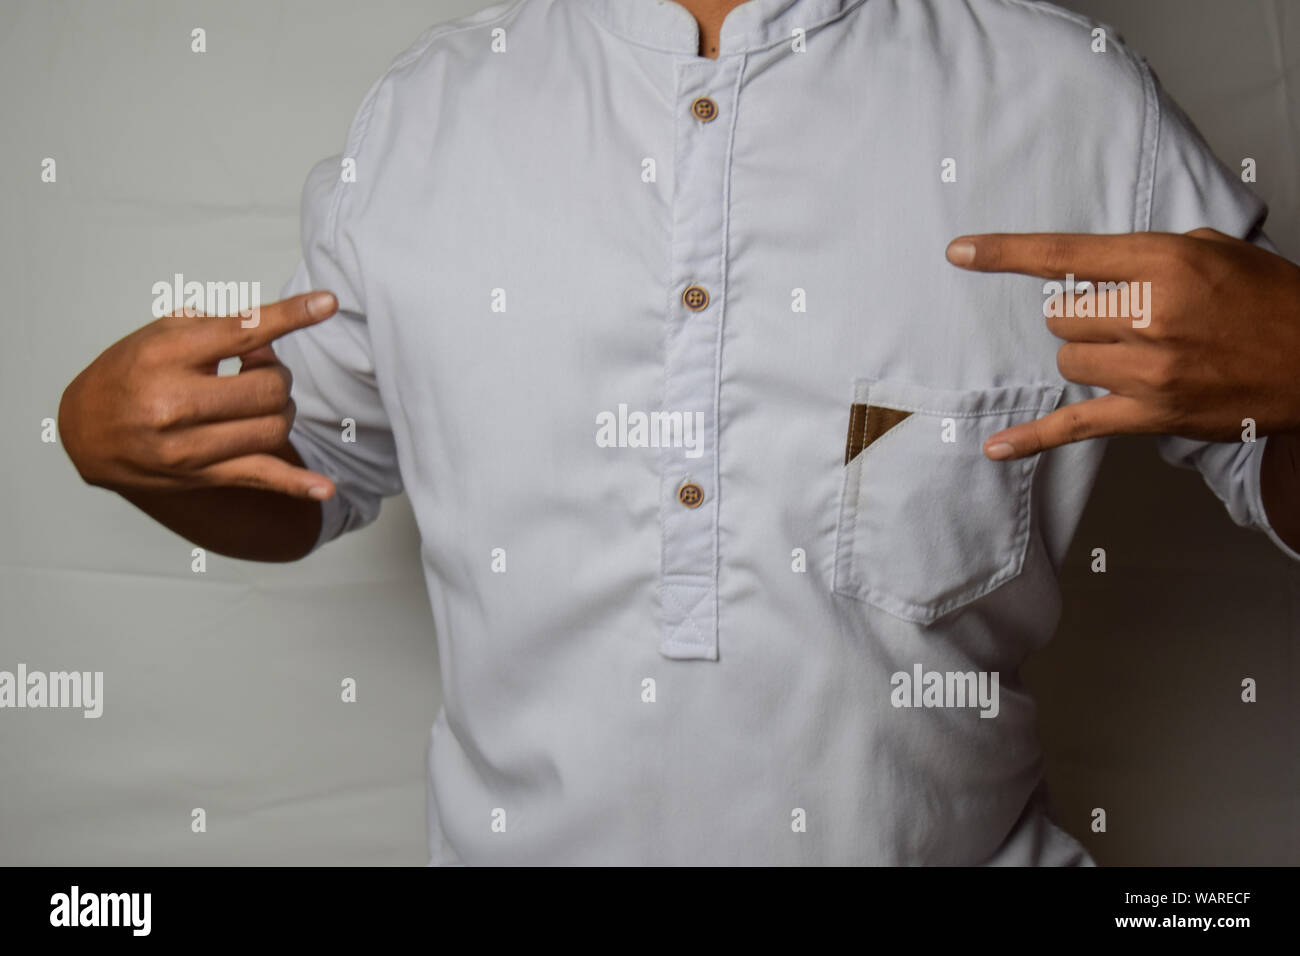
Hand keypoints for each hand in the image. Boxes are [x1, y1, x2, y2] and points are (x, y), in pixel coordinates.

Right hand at [59, 291, 338, 498]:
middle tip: (257, 369)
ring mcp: (189, 446)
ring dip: (281, 408)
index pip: (242, 330)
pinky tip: (327, 488)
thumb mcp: (160, 335)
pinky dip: (298, 485)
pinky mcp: (201, 476)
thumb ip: (218, 328)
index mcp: (165, 355)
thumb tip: (270, 343)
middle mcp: (175, 403)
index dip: (292, 316)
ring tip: (255, 400)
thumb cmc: (130, 373)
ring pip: (275, 426)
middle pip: (270, 387)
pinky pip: (260, 478)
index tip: (329, 302)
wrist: (84, 432)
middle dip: (277, 374)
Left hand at [944, 229, 1299, 459]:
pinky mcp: (1149, 415)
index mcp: (1164, 263)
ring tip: (1139, 355)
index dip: (1005, 253)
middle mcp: (1151, 315)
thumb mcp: (1213, 250)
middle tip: (1130, 320)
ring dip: (1090, 358)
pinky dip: (1032, 439)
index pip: (1064, 255)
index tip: (961, 251)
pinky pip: (1074, 426)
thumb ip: (1147, 255)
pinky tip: (996, 449)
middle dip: (1084, 318)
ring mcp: (1148, 370)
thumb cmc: (1271, 301)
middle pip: (1061, 317)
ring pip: (1068, 362)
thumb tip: (1092, 268)